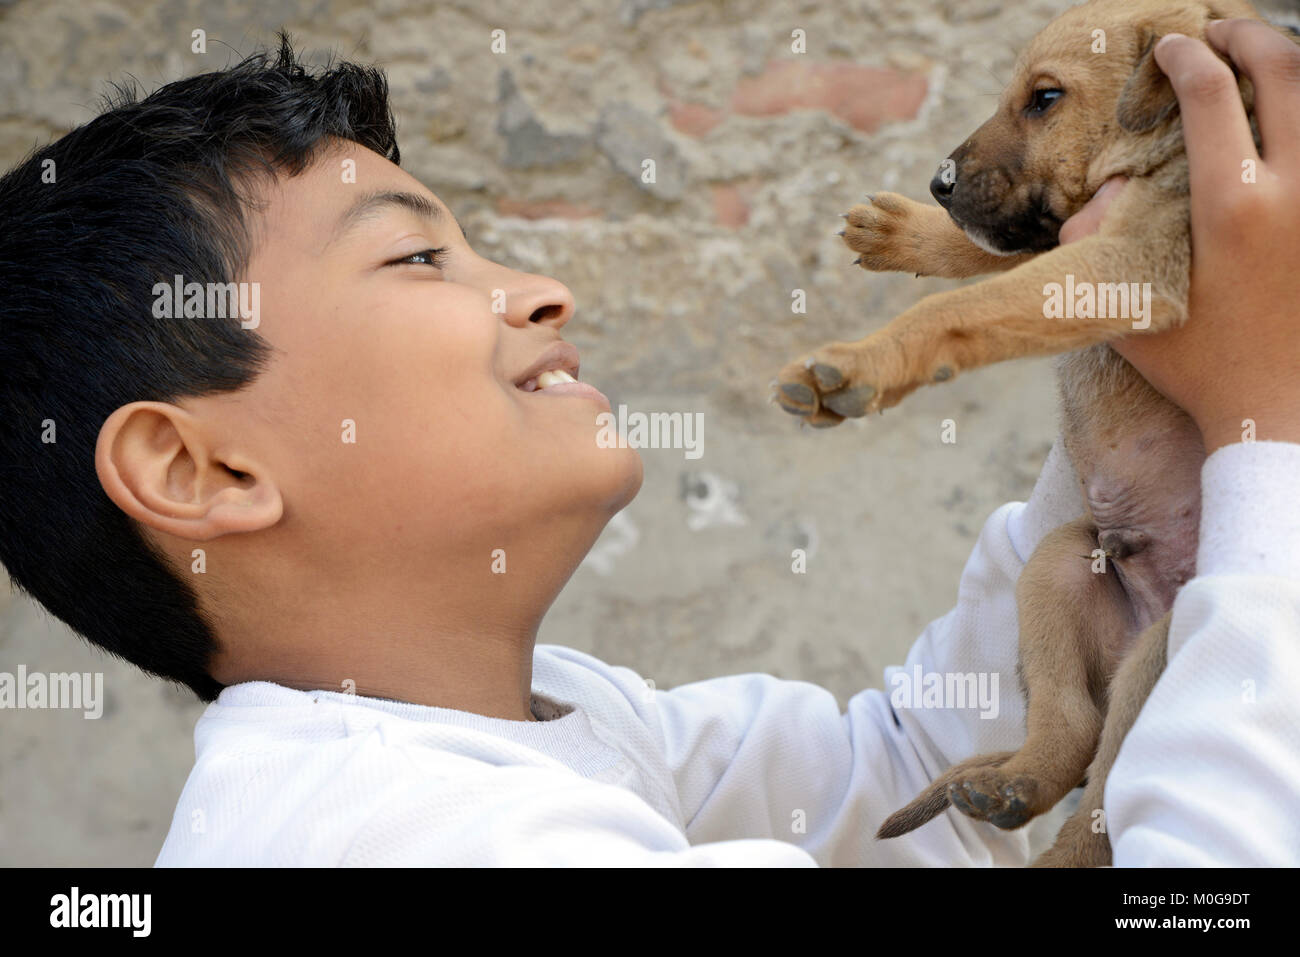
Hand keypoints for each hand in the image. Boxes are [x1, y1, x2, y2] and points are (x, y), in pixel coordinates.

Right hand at [1106, 21, 1299, 452]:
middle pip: (1286, 69)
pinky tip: (1284, 122)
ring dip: (1289, 65)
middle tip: (1219, 33)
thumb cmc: (1200, 368)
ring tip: (1258, 64)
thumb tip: (1103, 194)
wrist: (1278, 410)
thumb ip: (1098, 242)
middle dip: (1248, 36)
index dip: (1187, 57)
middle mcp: (1293, 190)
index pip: (1212, 96)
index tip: (1171, 49)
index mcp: (1231, 206)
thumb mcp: (1128, 306)